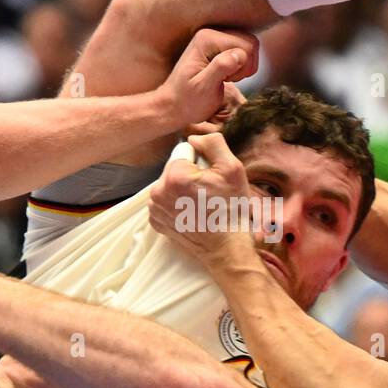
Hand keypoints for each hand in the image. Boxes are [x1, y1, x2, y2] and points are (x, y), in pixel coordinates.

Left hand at [149, 132, 257, 264]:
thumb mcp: (232, 169)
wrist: (227, 249)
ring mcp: (155, 209)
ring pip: (169, 184)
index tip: (211, 177)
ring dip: (183, 189)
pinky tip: (192, 213)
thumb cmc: (231, 210)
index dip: (201, 161)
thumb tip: (194, 138)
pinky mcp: (156, 221)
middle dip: (190, 174)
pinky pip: (165, 201)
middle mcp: (158, 192)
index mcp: (174, 176)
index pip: (184, 150)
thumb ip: (212, 143)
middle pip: (175, 167)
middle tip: (209, 192)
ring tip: (201, 204)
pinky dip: (177, 203)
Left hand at [161, 27, 258, 127]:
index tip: (226, 80)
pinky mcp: (221, 47)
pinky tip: (227, 76)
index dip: (242, 66)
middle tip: (228, 80)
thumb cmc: (187, 100)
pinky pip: (245, 52)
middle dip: (246, 65)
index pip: (245, 46)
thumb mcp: (203, 87)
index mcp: (207, 39)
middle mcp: (212, 33)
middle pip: (250, 43)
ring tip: (227, 79)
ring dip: (245, 67)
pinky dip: (242, 67)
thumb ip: (220, 68)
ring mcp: (216, 39)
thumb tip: (239, 55)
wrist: (175, 105)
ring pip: (250, 47)